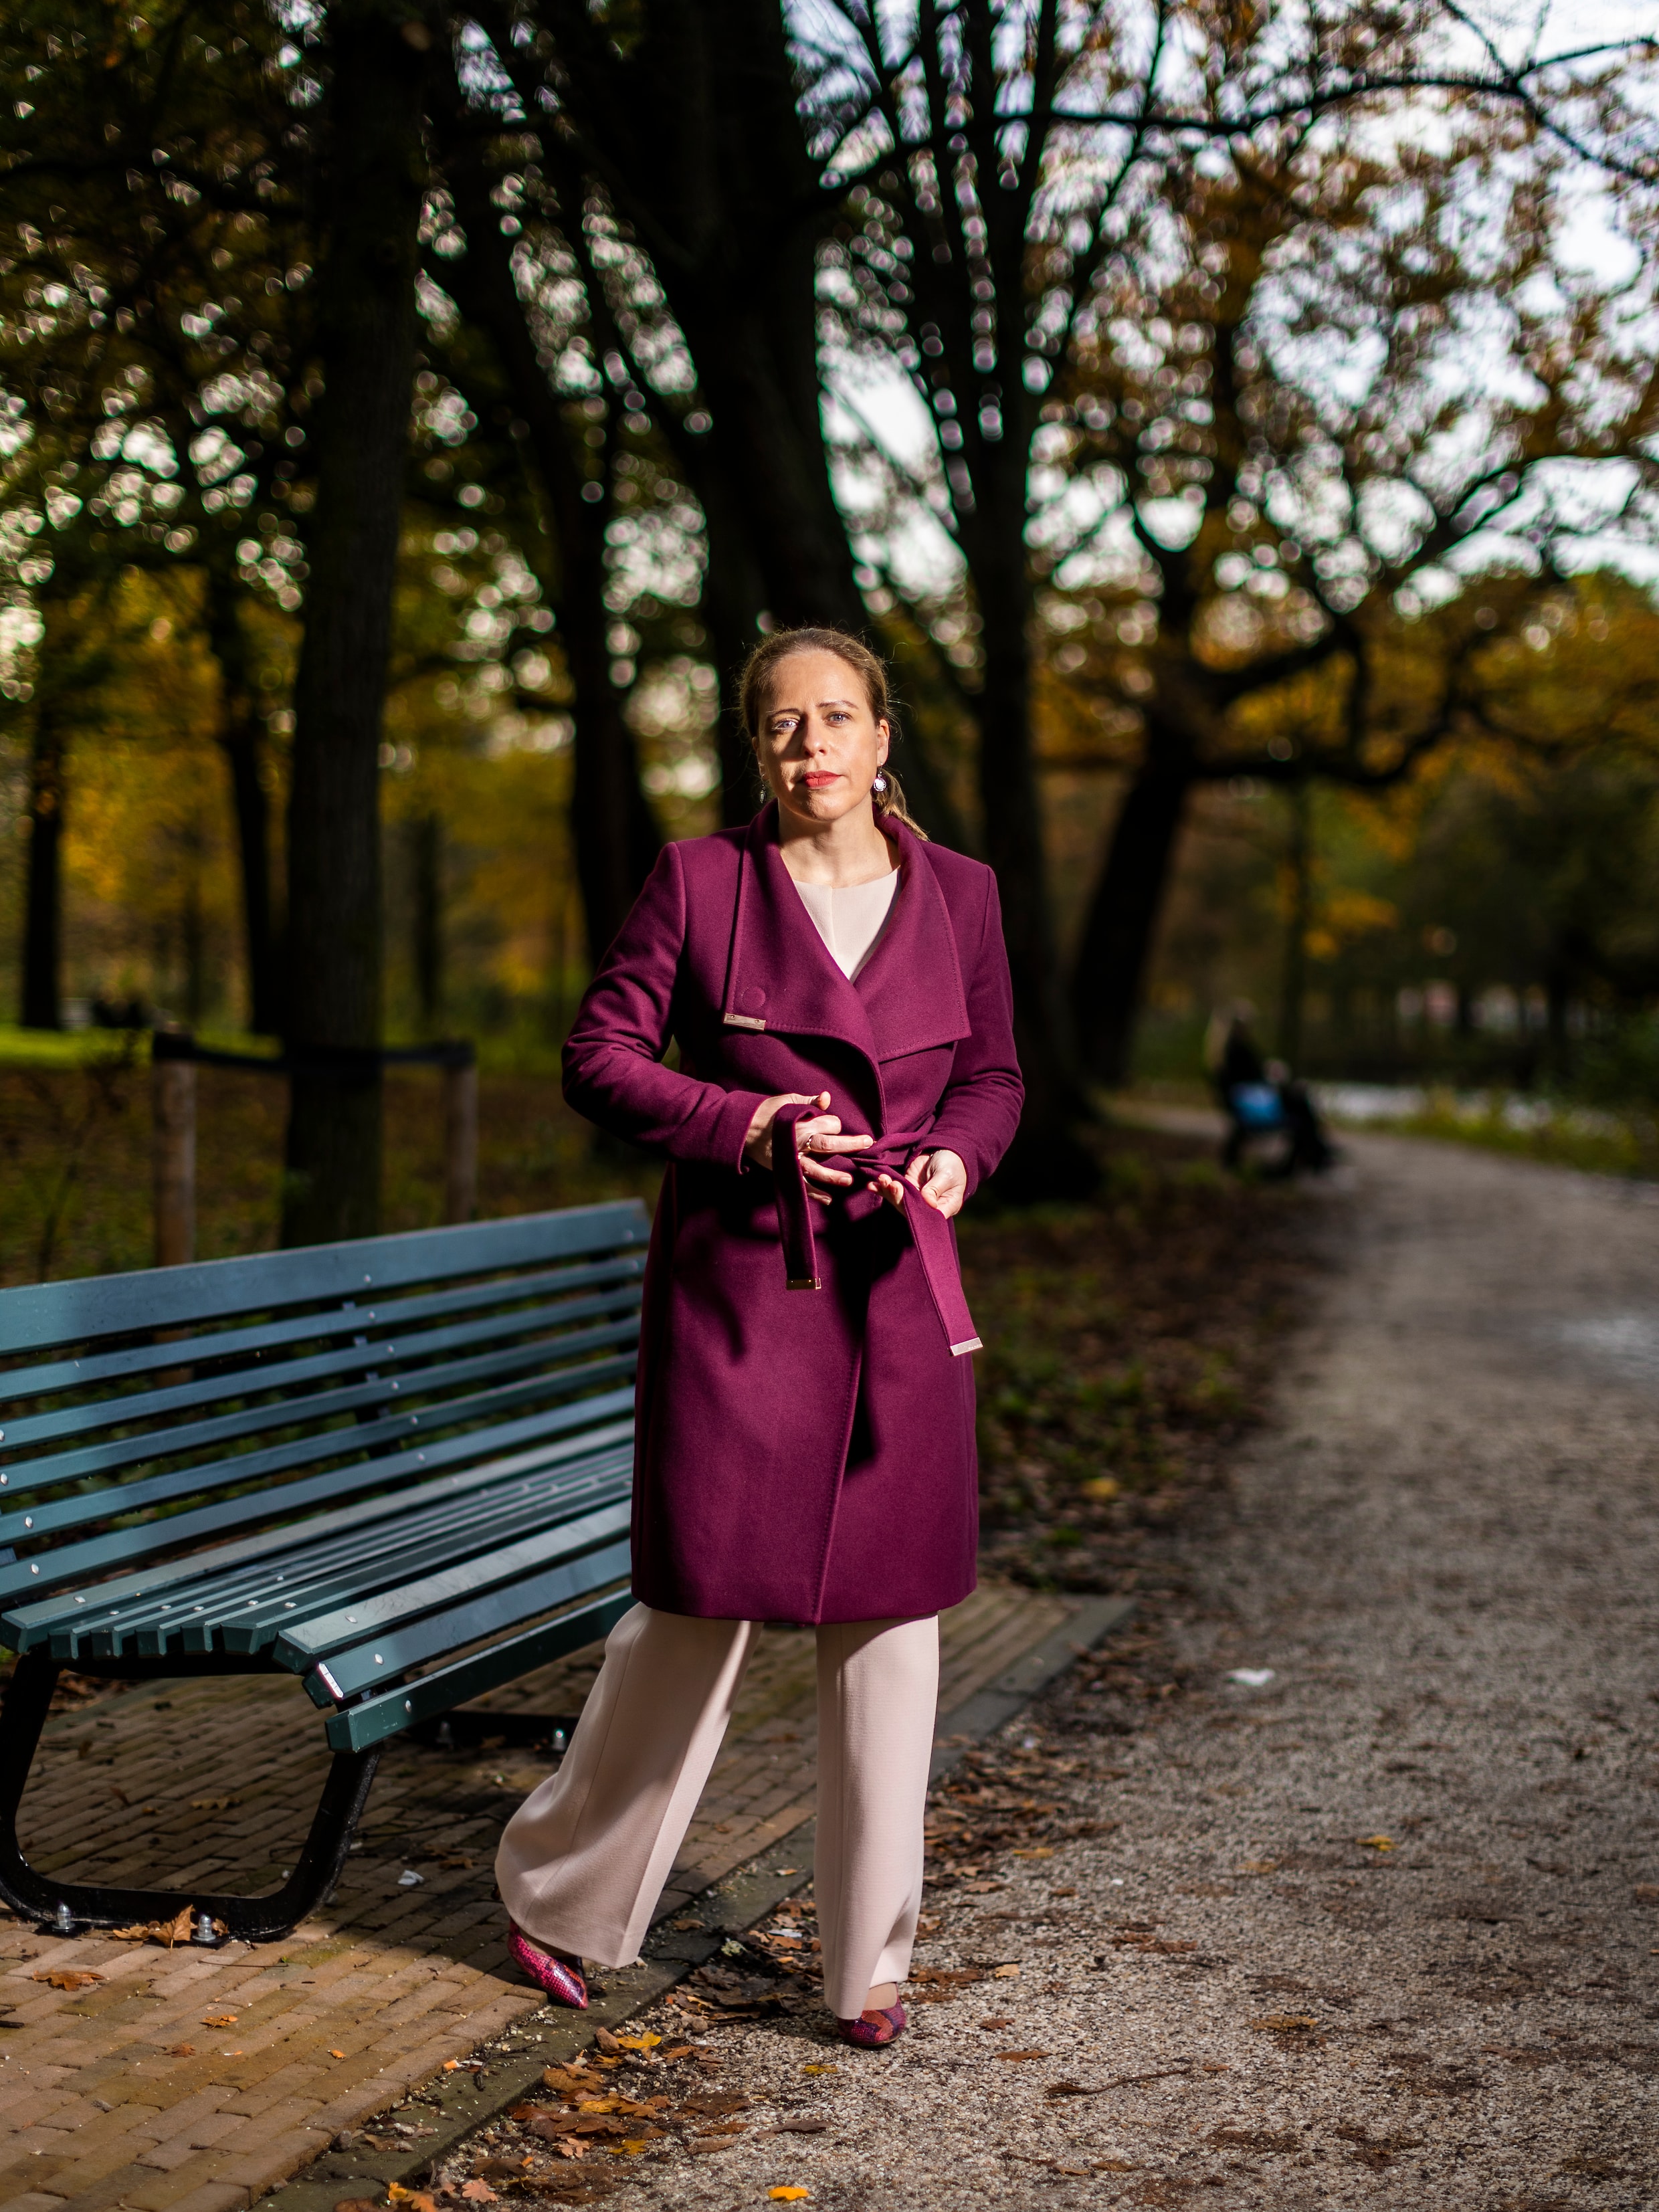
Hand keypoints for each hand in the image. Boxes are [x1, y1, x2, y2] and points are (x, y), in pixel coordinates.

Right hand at [743, 1090, 873, 1205]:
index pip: (829, 1124)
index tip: (833, 1125)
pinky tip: (828, 1200)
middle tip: (867, 1143)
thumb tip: (827, 1097)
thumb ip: (809, 1101)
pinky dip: (814, 1193)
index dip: (834, 1124)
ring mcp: (792, 1159)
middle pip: (828, 1144)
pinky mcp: (785, 1170)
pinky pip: (801, 1184)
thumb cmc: (768, 1112)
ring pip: (815, 1168)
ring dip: (832, 1176)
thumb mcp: (788, 1100)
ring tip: (848, 1181)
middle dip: (849, 1144)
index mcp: (801, 1123)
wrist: (744, 1128)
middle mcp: (799, 1141)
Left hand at [873, 1148, 966, 1220]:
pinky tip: (872, 1185)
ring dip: (888, 1191)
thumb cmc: (952, 1165)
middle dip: (897, 1198)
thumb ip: (935, 1189)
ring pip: (898, 1200)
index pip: (927, 1217)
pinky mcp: (906, 1187)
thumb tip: (927, 1202)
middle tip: (893, 1185)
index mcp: (944, 1207)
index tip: (905, 1199)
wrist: (945, 1150)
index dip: (914, 1212)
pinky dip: (881, 1188)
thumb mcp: (946, 1175)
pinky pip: (892, 1190)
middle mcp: (928, 1206)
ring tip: (883, 1179)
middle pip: (909, 1209)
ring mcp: (915, 1197)